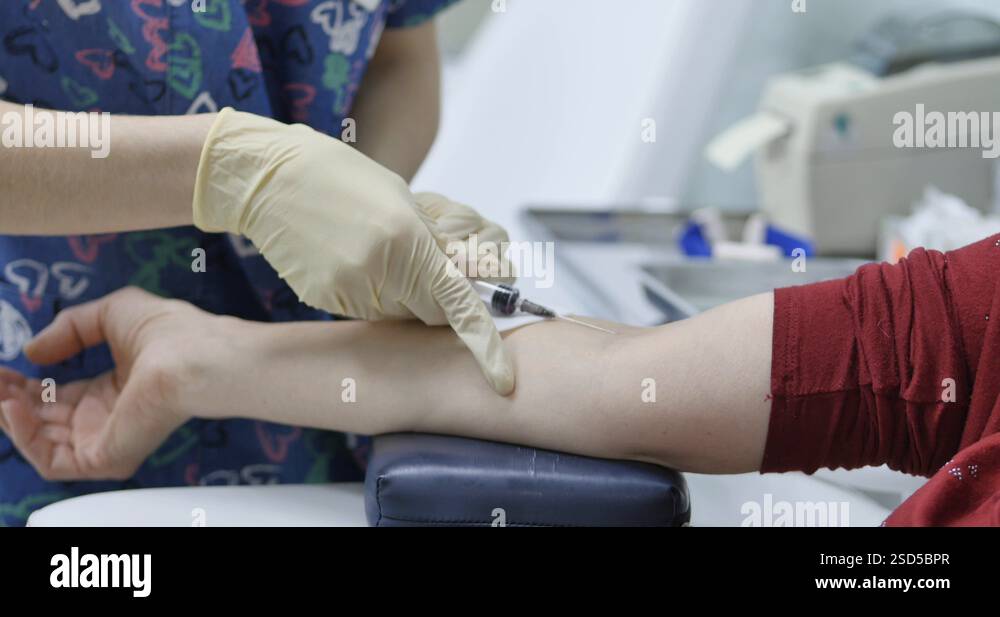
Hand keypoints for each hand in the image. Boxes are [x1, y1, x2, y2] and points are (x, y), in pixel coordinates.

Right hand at [0, 288, 217, 480]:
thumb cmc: (165, 330)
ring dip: (11, 417)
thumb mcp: (108, 314)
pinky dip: (24, 437)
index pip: (57, 399)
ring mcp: (107, 441)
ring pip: (41, 443)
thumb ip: (68, 329)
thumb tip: (33, 352)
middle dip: (10, 401)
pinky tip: (12, 406)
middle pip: (44, 421)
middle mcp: (108, 419)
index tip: (0, 370)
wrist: (191, 354)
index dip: (24, 385)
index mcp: (113, 391)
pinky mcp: (107, 457)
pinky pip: (52, 461)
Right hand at [192, 109, 513, 394]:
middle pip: (431, 314)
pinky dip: (371, 292)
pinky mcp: (324, 300)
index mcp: (407, 240)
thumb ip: (440, 244)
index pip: (458, 304)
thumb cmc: (345, 178)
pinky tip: (351, 259)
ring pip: (398, 315)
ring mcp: (347, 290)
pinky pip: (366, 311)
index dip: (485, 344)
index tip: (503, 378)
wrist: (273, 178)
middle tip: (425, 262)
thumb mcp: (406, 201)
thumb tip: (472, 278)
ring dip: (402, 293)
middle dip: (439, 298)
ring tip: (375, 248)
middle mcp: (379, 271)